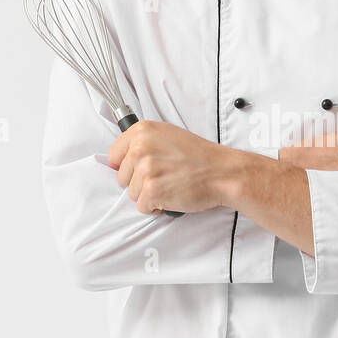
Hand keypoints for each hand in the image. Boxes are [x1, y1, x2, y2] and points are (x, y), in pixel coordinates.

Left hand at [108, 121, 230, 213]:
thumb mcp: (169, 135)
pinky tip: (172, 195)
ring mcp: (145, 169)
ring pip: (131, 193)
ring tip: (170, 185)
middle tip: (164, 176)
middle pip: (122, 176)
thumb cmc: (200, 157)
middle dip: (140, 181)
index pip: (115, 154)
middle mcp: (140, 147)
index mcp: (142, 130)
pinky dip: (156, 207)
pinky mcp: (151, 190)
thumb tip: (123, 157)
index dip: (127, 166)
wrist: (222, 172)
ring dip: (149, 194)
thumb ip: (144, 142)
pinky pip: (142, 207)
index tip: (140, 169)